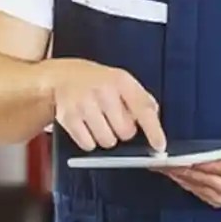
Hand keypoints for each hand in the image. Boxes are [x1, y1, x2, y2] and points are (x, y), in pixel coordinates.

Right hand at [45, 59, 166, 152]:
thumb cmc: (96, 82)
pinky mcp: (69, 117)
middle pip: (126, 132)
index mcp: (121, 81)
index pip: (143, 108)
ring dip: (106, 137)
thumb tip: (154, 118)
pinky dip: (89, 141)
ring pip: (107, 141)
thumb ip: (140, 98)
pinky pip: (88, 144)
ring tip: (98, 122)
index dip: (154, 130)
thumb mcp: (120, 81)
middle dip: (122, 131)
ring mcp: (84, 104)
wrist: (61, 76)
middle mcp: (103, 90)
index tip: (160, 145)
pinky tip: (87, 127)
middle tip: (113, 120)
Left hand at [161, 148, 220, 207]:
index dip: (201, 162)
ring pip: (194, 185)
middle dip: (181, 168)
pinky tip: (165, 170)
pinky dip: (179, 180)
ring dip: (175, 174)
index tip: (184, 155)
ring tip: (157, 162)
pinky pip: (193, 189)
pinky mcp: (216, 199)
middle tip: (161, 157)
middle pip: (201, 178)